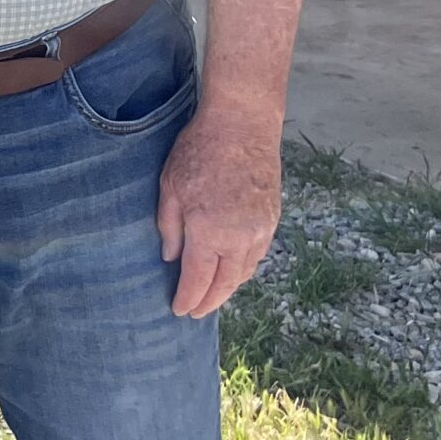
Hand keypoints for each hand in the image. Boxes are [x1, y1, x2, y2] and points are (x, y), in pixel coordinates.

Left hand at [157, 104, 281, 317]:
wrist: (242, 126)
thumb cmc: (199, 151)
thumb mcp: (170, 186)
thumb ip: (169, 226)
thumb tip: (170, 258)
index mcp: (208, 232)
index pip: (197, 280)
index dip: (188, 299)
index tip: (179, 311)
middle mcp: (238, 239)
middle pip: (224, 284)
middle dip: (209, 302)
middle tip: (196, 313)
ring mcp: (259, 231)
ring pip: (243, 272)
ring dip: (228, 288)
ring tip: (212, 295)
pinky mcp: (272, 220)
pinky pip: (256, 256)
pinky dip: (243, 269)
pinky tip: (232, 269)